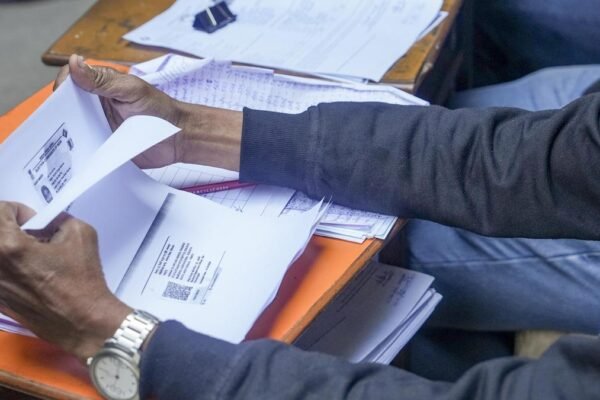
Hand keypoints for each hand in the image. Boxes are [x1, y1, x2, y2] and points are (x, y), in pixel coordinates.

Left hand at [0, 202, 130, 359]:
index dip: (19, 211)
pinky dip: (10, 270)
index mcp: (9, 246)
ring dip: (9, 251)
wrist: (83, 321)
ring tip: (31, 259)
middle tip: (29, 237)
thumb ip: (59, 219)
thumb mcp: (81, 233)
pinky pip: (0, 276)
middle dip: (9, 230)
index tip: (36, 224)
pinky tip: (30, 277)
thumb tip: (46, 223)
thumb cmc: (83, 278)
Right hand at [55, 54, 182, 167]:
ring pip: (72, 128)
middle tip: (58, 123)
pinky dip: (79, 152)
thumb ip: (103, 80)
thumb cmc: (160, 110)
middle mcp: (95, 105)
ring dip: (66, 134)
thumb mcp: (131, 91)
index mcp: (100, 87)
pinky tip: (74, 156)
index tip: (61, 97)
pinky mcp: (103, 146)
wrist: (178, 138)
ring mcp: (98, 126)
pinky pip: (86, 148)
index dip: (62, 87)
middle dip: (59, 113)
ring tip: (60, 141)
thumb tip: (74, 62)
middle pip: (66, 106)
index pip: (70, 81)